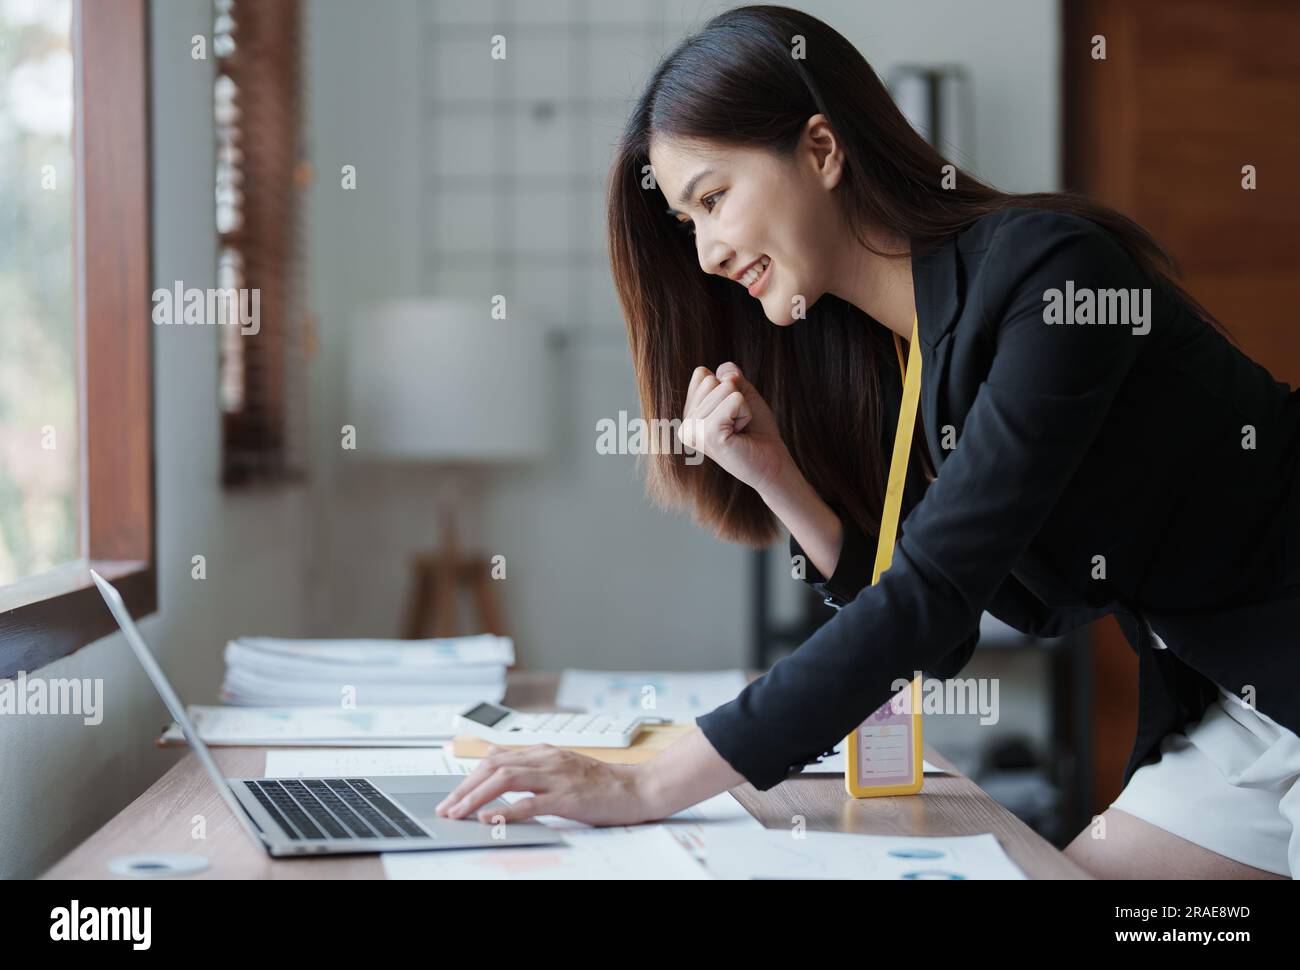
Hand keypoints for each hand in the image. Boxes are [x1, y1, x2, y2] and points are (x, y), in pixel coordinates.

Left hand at [434, 744, 657, 825]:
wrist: (637, 788)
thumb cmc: (601, 783)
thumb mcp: (561, 765)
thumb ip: (529, 763)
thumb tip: (495, 757)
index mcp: (544, 752)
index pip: (495, 760)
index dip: (469, 778)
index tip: (452, 797)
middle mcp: (547, 759)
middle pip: (494, 767)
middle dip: (464, 788)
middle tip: (446, 808)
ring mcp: (557, 777)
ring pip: (506, 780)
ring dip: (476, 798)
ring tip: (458, 814)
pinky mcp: (568, 797)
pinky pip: (530, 803)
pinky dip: (505, 810)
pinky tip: (489, 819)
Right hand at [678, 362, 792, 495]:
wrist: (770, 462)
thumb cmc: (756, 430)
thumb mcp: (742, 394)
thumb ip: (729, 375)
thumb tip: (725, 375)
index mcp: (688, 414)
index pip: (702, 374)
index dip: (727, 388)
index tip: (732, 413)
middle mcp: (685, 424)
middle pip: (711, 379)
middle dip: (735, 397)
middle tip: (737, 424)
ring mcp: (693, 430)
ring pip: (725, 387)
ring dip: (742, 407)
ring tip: (738, 430)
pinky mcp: (708, 434)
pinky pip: (735, 399)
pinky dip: (746, 412)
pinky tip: (740, 434)